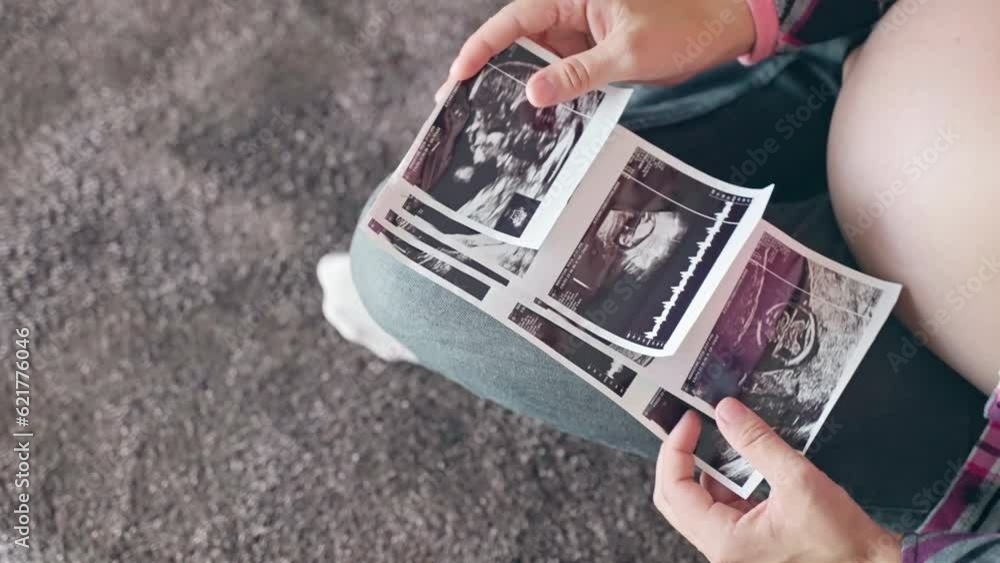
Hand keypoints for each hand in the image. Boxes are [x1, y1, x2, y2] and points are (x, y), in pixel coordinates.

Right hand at [447, 0, 755, 106]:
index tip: (459, 75)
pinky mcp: (592, 58)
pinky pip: (560, 77)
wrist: (719, 33)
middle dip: (488, 72)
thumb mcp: (627, 53)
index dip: (483, 46)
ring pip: (536, 62)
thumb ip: (578, 74)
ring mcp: (580, 37)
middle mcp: (570, 13)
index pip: (516, 19)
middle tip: (456, 105)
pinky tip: (527, 120)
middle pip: (517, 41)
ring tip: (483, 119)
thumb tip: (532, 94)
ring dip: (514, 89)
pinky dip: (545, 97)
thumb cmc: (682, 27)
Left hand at [654, 398, 901, 562]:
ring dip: (706, 470)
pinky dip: (726, 484)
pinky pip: (723, 510)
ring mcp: (734, 550)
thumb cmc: (841, 540)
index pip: (674, 489)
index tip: (689, 421)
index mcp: (724, 541)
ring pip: (699, 504)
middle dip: (681, 459)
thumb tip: (726, 411)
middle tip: (693, 427)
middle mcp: (722, 551)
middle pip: (676, 499)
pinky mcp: (749, 545)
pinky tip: (742, 463)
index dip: (675, 449)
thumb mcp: (797, 479)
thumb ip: (757, 443)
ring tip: (720, 438)